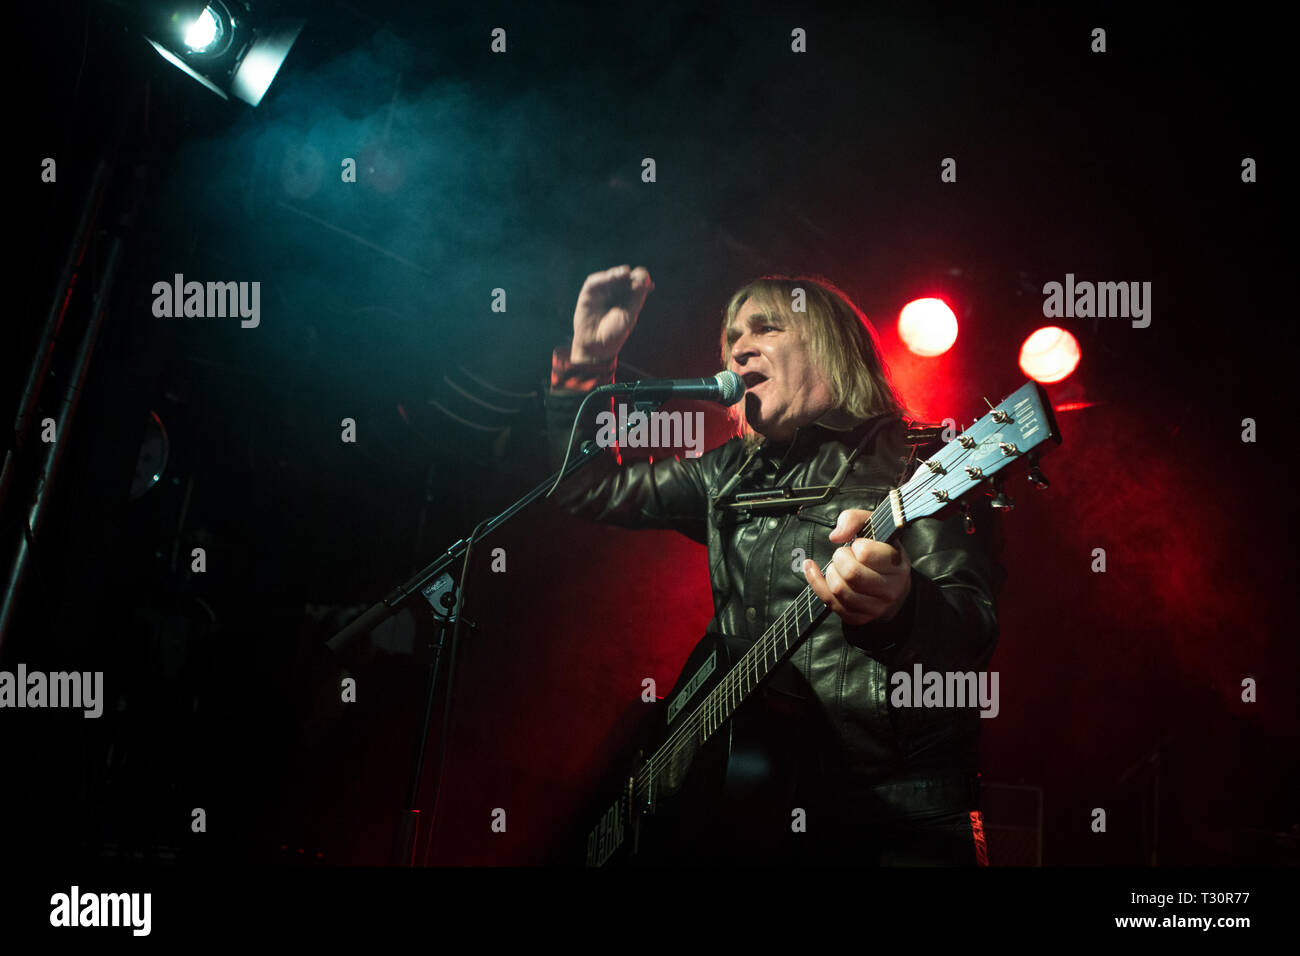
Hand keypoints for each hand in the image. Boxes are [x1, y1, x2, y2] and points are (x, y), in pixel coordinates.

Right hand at [571, 265, 653, 362]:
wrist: (596, 345)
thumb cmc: (615, 332)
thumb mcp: (630, 314)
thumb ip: (637, 297)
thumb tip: (647, 280)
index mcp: (630, 295)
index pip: (638, 280)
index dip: (643, 279)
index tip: (648, 285)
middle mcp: (616, 290)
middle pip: (626, 275)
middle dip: (632, 276)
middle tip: (639, 280)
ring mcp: (603, 290)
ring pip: (611, 275)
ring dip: (619, 273)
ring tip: (626, 273)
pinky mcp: (589, 292)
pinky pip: (595, 281)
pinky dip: (604, 277)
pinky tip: (612, 276)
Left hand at [802, 508, 911, 625]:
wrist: (890, 581)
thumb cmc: (878, 550)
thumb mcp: (872, 526)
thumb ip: (853, 519)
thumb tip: (835, 537)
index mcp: (897, 564)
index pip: (866, 554)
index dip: (856, 545)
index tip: (858, 545)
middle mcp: (890, 589)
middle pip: (851, 573)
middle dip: (839, 558)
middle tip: (843, 554)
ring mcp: (876, 607)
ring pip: (839, 590)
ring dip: (831, 572)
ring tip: (837, 566)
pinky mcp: (859, 617)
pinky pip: (830, 603)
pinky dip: (816, 583)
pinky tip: (812, 569)